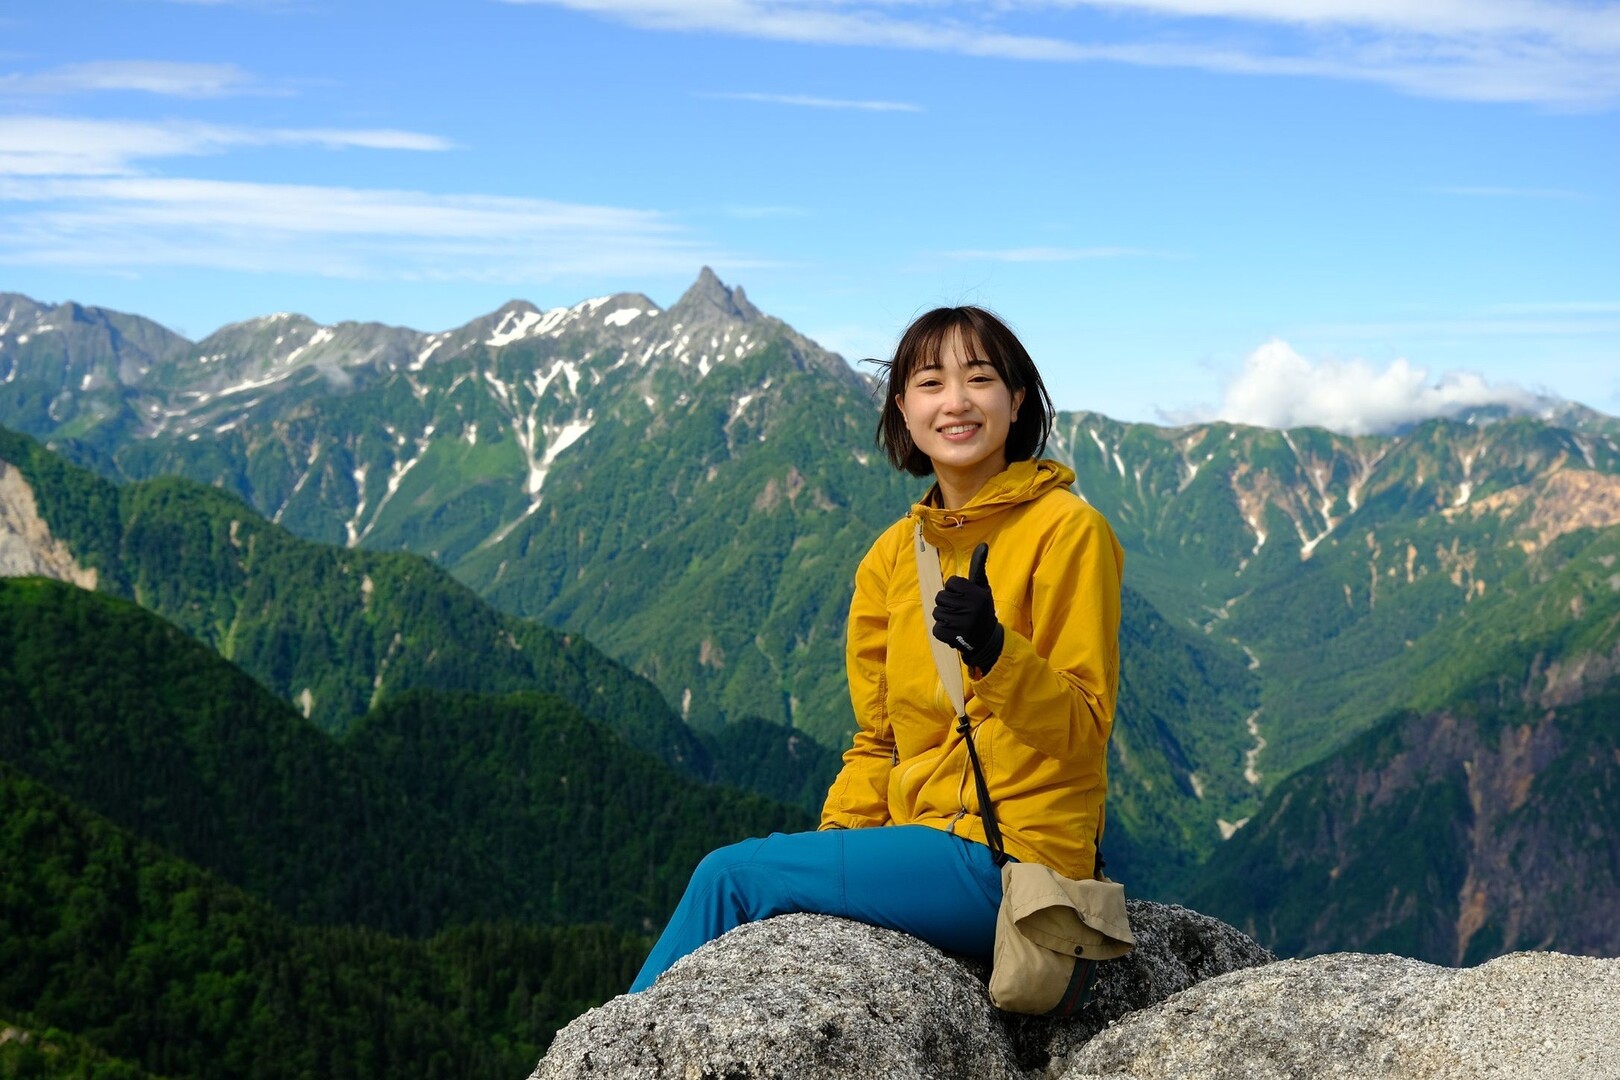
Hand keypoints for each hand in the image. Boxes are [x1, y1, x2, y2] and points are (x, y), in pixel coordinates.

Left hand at [932, 542, 1004, 673]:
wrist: (987, 640)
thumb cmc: (982, 609)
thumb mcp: (983, 588)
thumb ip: (978, 567)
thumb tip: (983, 544)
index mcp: (976, 593)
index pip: (951, 582)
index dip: (955, 590)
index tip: (966, 599)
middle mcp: (969, 607)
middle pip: (940, 597)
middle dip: (947, 604)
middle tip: (961, 611)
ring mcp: (960, 623)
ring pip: (936, 612)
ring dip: (945, 618)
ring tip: (958, 622)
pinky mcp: (951, 636)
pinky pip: (936, 628)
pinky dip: (943, 631)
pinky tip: (955, 632)